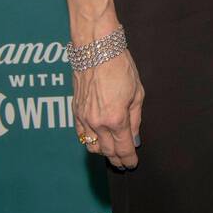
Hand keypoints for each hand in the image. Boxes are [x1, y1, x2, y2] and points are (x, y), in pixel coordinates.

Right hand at [73, 49, 144, 169]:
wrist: (96, 48)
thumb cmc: (120, 66)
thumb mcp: (137, 92)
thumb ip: (135, 119)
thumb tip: (134, 138)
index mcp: (116, 119)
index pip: (123, 148)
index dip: (128, 159)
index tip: (132, 164)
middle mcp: (97, 122)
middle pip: (107, 151)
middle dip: (116, 159)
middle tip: (124, 162)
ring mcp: (83, 118)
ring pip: (91, 146)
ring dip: (103, 152)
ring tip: (112, 152)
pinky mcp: (75, 111)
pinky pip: (81, 134)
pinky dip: (89, 141)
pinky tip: (97, 140)